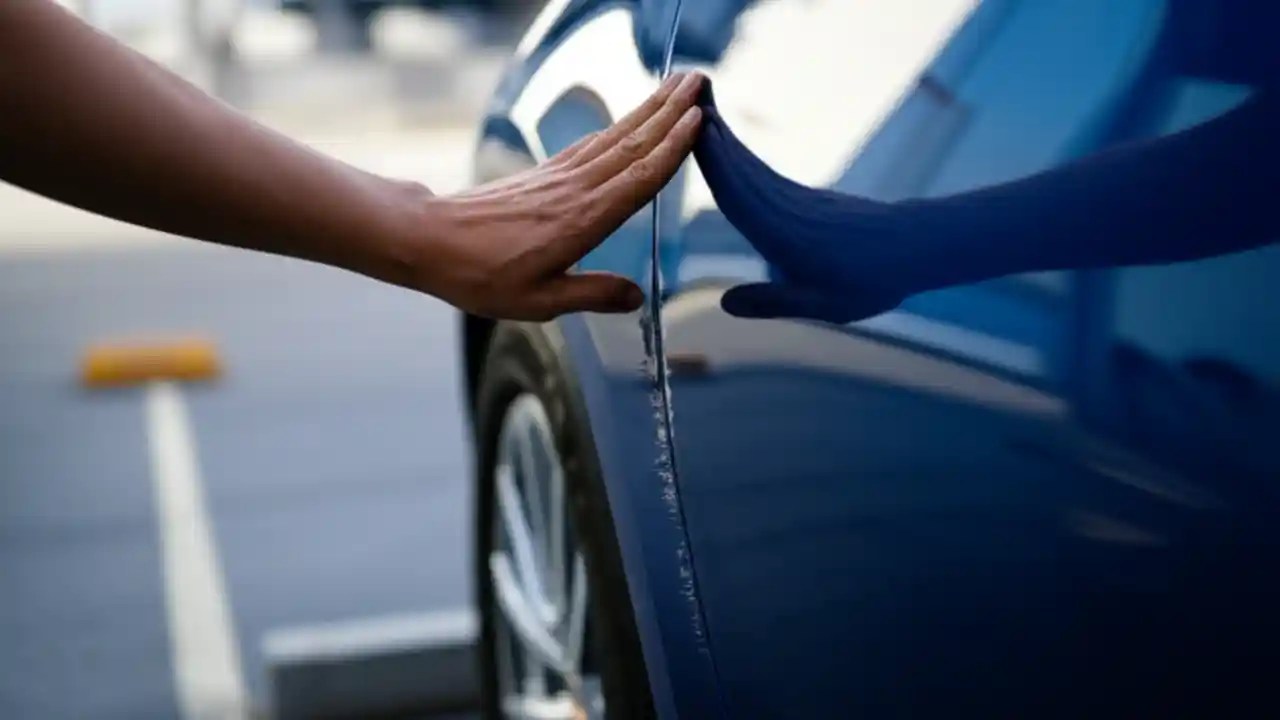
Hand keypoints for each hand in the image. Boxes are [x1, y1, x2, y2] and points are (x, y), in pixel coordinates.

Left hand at [414, 72, 704, 320]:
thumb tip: (636, 297)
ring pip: (615, 138)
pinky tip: (631, 120)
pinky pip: (593, 144)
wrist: (431, 240)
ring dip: (649, 110)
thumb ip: (592, 295)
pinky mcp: (545, 174)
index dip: (671, 150)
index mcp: (581, 221)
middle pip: (632, 145)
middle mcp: (575, 190)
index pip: (638, 180)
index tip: (699, 120)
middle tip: (699, 82)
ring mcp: (559, 177)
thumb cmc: (480, 275)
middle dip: (668, 111)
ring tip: (677, 86)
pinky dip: (619, 127)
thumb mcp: (539, 302)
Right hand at [693, 80, 909, 323]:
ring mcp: (794, 200)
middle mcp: (783, 209)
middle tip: (684, 100)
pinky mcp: (805, 199)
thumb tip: (724, 303)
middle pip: (738, 170)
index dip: (714, 165)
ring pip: (749, 169)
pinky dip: (741, 159)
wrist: (913, 249)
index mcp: (781, 233)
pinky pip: (763, 176)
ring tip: (698, 116)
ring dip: (723, 141)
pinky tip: (730, 153)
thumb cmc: (868, 280)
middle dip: (711, 137)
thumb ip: (770, 302)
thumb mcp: (819, 303)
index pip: (737, 195)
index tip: (693, 133)